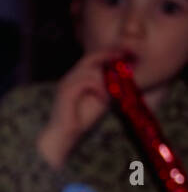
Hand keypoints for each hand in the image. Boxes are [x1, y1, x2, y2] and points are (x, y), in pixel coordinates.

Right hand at [37, 48, 125, 167]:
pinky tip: (105, 99)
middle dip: (109, 55)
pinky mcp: (66, 93)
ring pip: (90, 69)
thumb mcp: (101, 99)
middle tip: (125, 56)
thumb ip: (110, 86)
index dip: (109, 53)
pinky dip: (100, 89)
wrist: (64, 137)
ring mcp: (66, 84)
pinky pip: (87, 82)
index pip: (93, 57)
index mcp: (76, 78)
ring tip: (115, 89)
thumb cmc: (82, 120)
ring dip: (106, 78)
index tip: (127, 54)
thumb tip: (127, 76)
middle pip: (90, 57)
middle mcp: (69, 78)